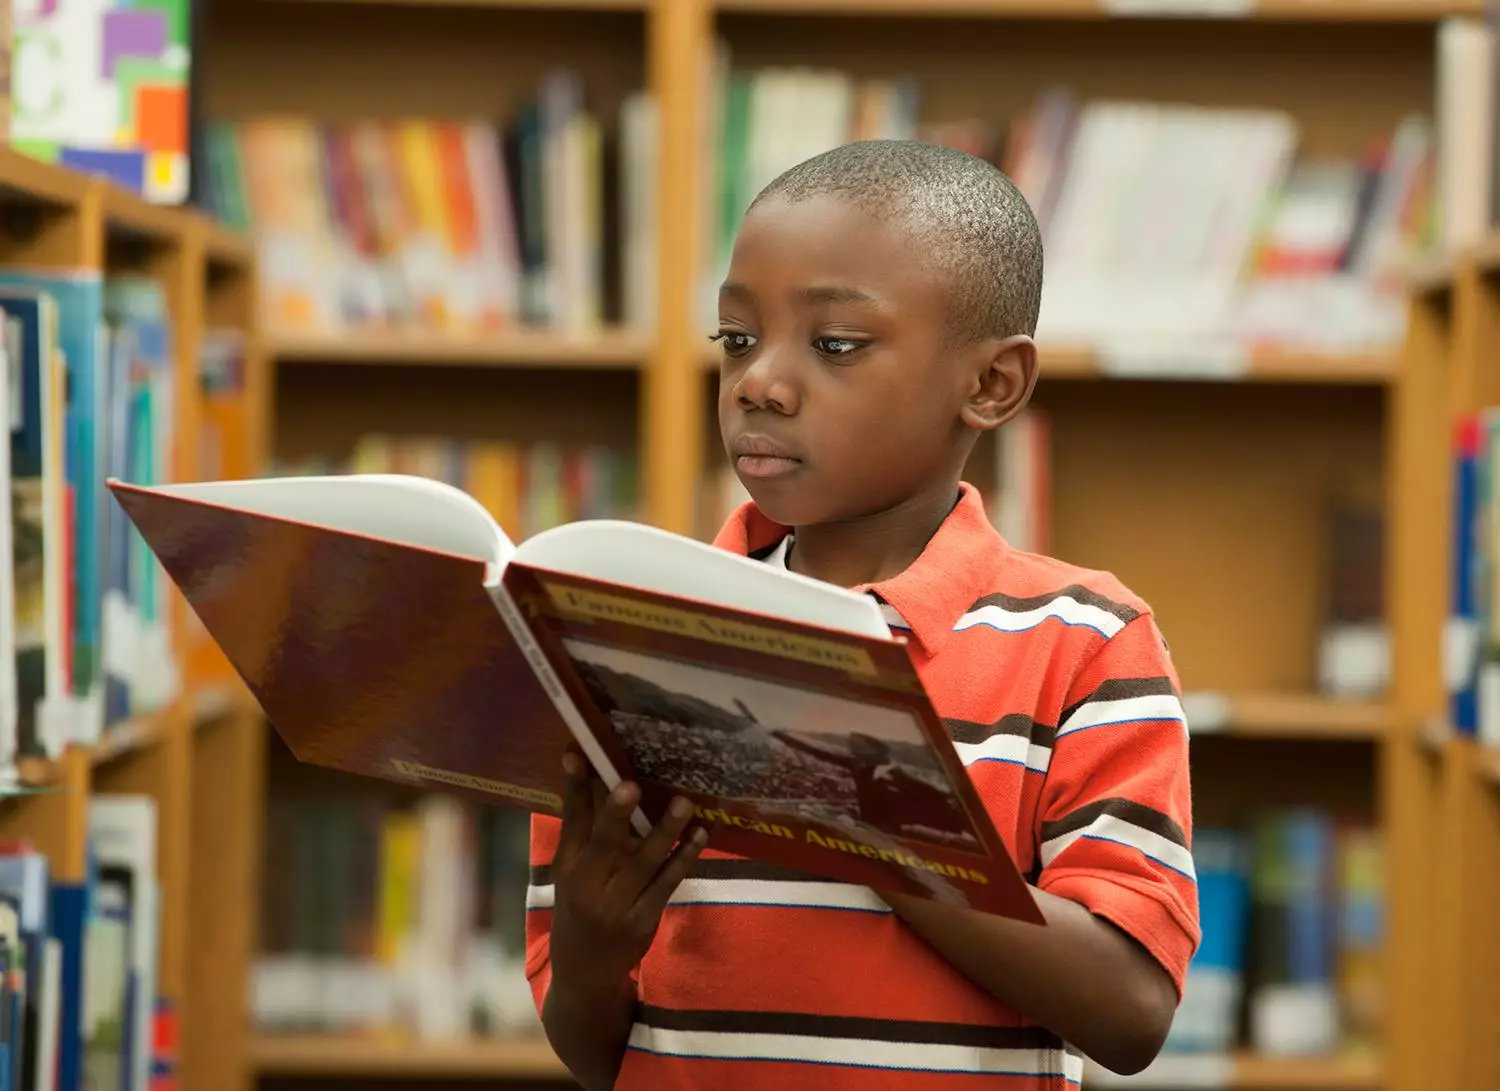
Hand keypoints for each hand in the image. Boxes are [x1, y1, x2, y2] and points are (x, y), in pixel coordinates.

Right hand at [548, 748, 706, 996]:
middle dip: (616, 814)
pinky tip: (700, 834)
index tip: (576, 755)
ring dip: (666, 831)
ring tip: (684, 803)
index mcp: (567, 865)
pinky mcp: (644, 919)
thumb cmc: (579, 905)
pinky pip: (667, 883)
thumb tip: (591, 772)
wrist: (584, 970)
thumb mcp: (571, 869)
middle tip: (631, 785)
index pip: (570, 820)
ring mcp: (617, 905)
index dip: (573, 787)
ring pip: (644, 863)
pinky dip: (685, 858)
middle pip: (603, 843)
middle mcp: (588, 885)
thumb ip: (582, 825)